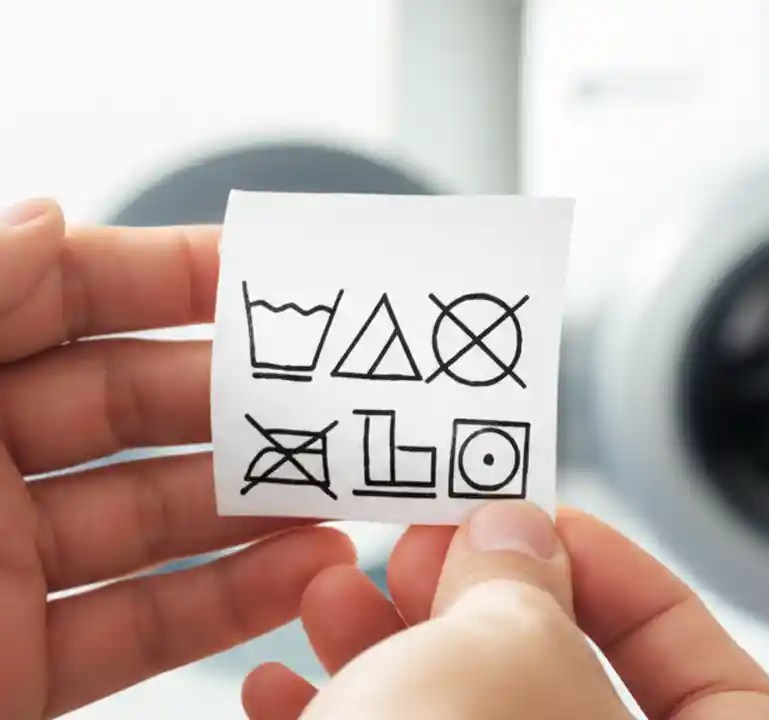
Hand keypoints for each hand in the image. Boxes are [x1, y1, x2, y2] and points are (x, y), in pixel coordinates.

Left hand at [0, 199, 356, 717]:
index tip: (274, 282)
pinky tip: (297, 574)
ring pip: (148, 521)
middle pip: (126, 409)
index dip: (169, 276)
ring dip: (253, 506)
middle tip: (339, 399)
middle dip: (240, 400)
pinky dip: (225, 603)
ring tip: (344, 492)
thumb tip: (50, 218)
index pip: (60, 295)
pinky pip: (137, 627)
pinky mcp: (15, 670)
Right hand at [241, 502, 768, 718]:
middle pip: (567, 707)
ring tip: (329, 593)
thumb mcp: (500, 652)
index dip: (639, 590)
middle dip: (481, 609)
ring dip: (389, 657)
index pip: (721, 691)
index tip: (550, 531)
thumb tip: (519, 534)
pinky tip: (276, 690)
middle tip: (419, 549)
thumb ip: (521, 579)